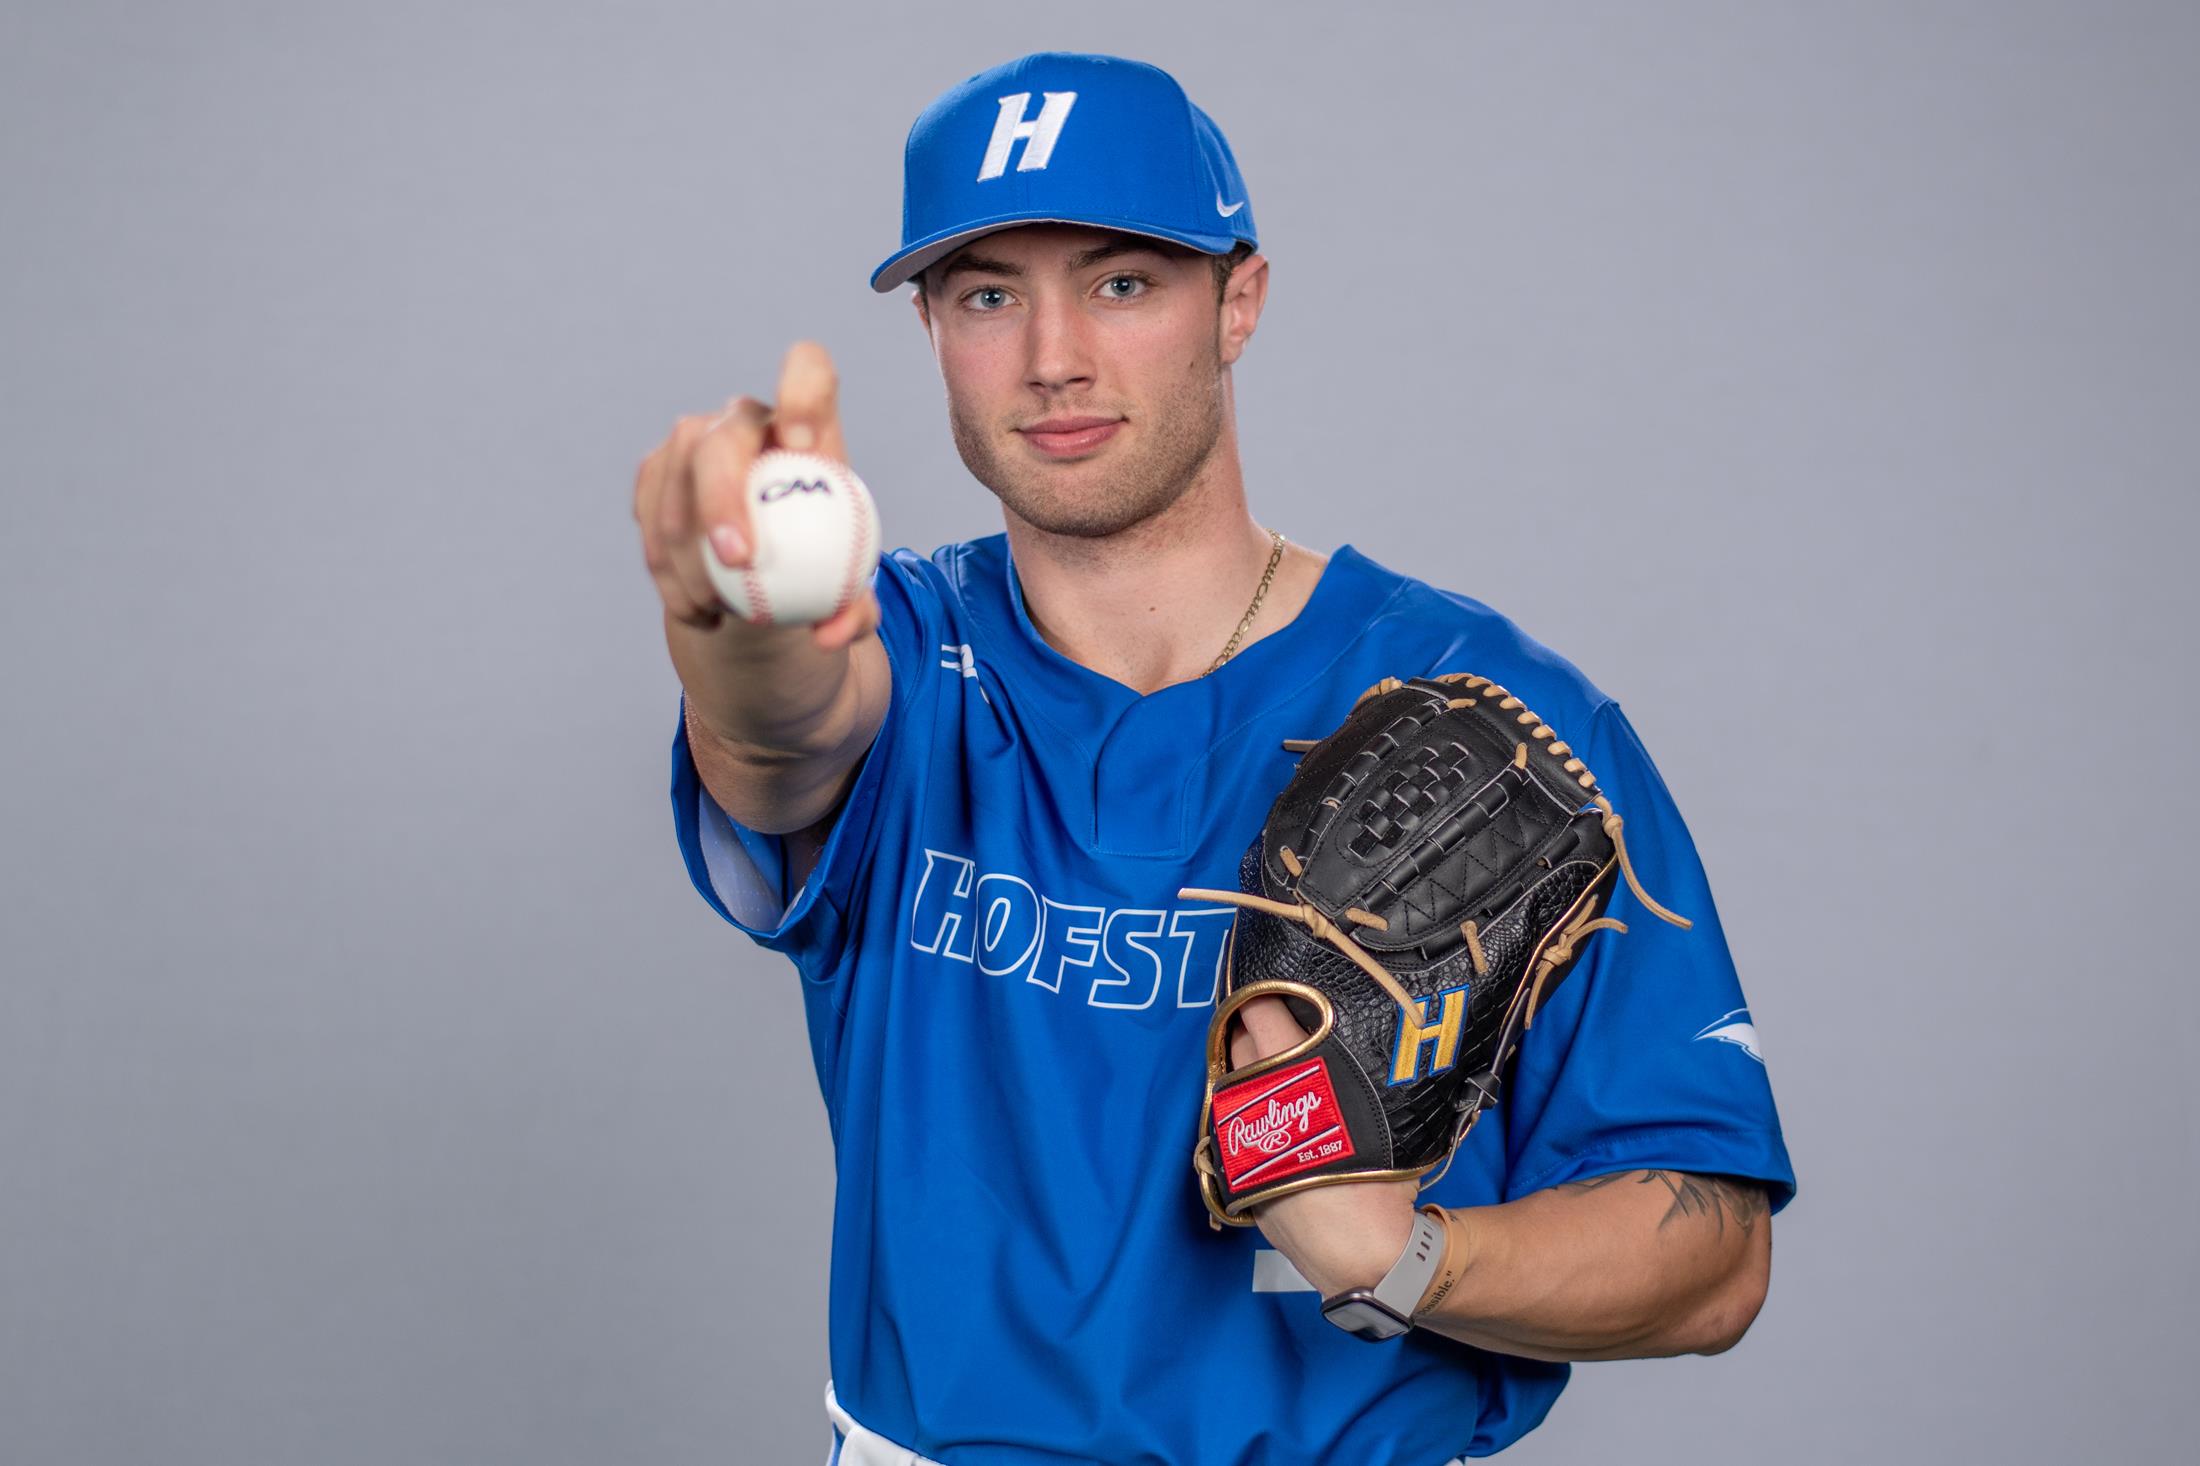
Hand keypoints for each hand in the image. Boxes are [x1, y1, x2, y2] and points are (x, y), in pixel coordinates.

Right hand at [631, 340, 881, 649]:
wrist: (765, 583)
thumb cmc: (824, 577)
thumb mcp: (852, 599)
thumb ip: (856, 614)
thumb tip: (833, 632)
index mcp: (807, 424)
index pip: (807, 371)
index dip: (801, 391)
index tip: (804, 447)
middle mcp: (744, 420)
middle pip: (722, 437)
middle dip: (722, 494)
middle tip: (738, 562)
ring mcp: (691, 441)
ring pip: (675, 485)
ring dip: (689, 555)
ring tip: (720, 610)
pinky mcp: (655, 474)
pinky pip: (649, 520)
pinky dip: (670, 574)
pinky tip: (698, 614)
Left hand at [1229, 994, 1419, 1296]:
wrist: (1357, 1253)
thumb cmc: (1379, 1182)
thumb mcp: (1383, 1116)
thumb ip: (1356, 1074)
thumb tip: (1352, 1043)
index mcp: (1292, 1076)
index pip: (1262, 1014)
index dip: (1267, 998)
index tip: (1277, 993)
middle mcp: (1252, 1099)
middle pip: (1237, 1044)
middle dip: (1251, 1029)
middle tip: (1274, 1024)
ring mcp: (1236, 1134)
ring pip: (1226, 1082)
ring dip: (1243, 1069)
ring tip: (1268, 1067)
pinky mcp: (1232, 1166)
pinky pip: (1229, 1119)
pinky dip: (1241, 1107)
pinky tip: (1264, 1112)